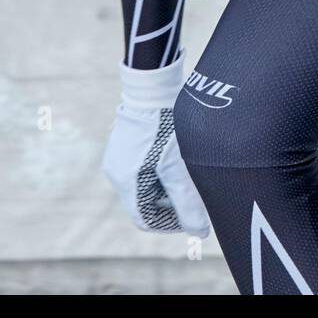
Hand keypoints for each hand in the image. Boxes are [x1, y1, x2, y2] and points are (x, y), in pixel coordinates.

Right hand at [101, 54, 210, 236]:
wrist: (154, 85)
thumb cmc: (166, 127)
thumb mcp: (180, 169)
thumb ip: (189, 204)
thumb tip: (200, 232)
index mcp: (126, 182)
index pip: (145, 219)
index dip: (171, 223)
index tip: (193, 214)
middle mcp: (117, 170)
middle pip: (146, 201)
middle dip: (172, 202)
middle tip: (195, 192)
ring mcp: (119, 153)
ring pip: (146, 182)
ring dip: (168, 183)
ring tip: (190, 172)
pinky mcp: (126, 139)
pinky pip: (143, 164)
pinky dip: (162, 166)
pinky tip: (179, 154)